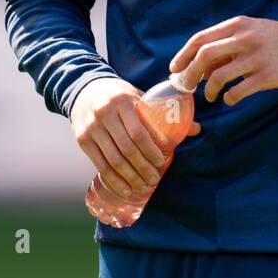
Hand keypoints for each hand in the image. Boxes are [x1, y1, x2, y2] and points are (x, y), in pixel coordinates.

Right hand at [70, 77, 197, 199]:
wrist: (84, 89)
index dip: (151, 151)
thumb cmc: (119, 95)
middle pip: (127, 149)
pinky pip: (99, 164)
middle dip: (142, 168)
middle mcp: (105, 114)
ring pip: (113, 160)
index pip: (139, 132)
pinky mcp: (82, 140)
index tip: (161, 162)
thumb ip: (163, 112)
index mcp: (122, 102)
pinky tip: (125, 188)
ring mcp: (91, 128)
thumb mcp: (139, 97)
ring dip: (130, 178)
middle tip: (154, 180)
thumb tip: (195, 129)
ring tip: (143, 188)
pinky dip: (113, 180)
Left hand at [169, 16, 277, 105]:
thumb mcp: (249, 33)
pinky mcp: (267, 75)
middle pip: (205, 56)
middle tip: (187, 86)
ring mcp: (256, 57)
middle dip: (190, 74)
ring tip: (210, 96)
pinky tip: (230, 100)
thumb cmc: (273, 39)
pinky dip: (229, 98)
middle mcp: (245, 38)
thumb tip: (199, 68)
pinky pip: (238, 91)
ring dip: (208, 90)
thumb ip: (226, 46)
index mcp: (237, 25)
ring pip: (219, 76)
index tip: (175, 69)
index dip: (183, 55)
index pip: (200, 39)